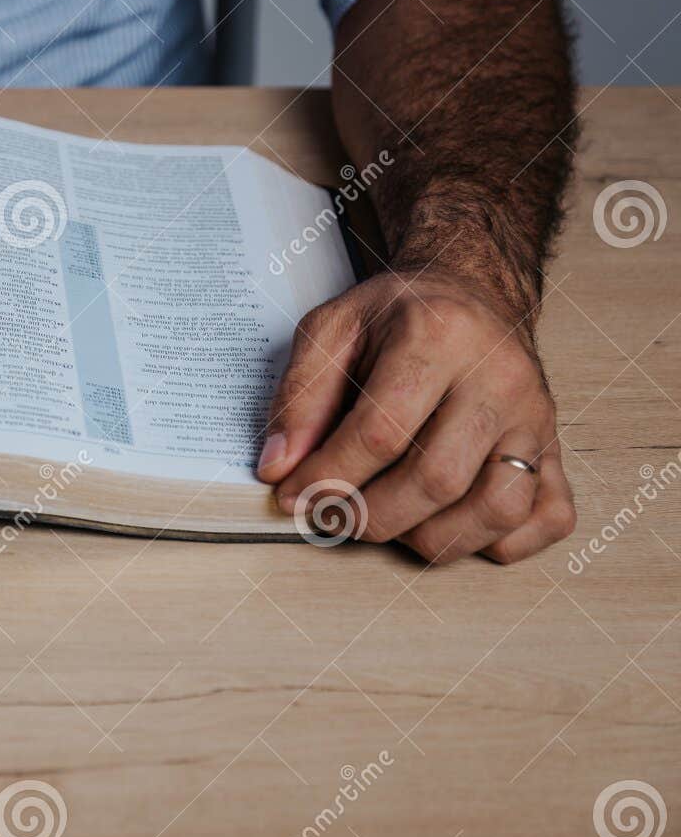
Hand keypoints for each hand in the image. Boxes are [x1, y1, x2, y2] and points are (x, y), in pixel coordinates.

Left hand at [256, 268, 575, 564]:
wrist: (471, 294)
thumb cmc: (400, 316)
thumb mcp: (331, 328)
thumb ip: (298, 397)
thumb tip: (279, 469)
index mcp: (439, 336)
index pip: (380, 434)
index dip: (326, 478)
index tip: (292, 495)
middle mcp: (500, 378)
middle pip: (438, 479)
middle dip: (369, 515)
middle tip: (332, 515)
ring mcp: (537, 418)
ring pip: (498, 509)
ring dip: (430, 538)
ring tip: (385, 520)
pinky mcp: (556, 448)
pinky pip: (546, 519)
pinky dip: (496, 541)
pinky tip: (447, 522)